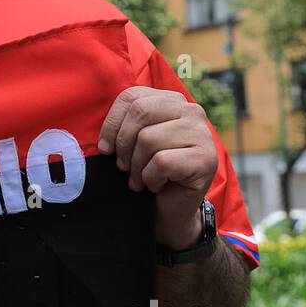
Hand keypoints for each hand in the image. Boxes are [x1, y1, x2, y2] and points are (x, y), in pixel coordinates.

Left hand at [98, 86, 217, 249]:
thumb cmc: (148, 172)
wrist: (171, 210)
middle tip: (123, 166)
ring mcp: (202, 134)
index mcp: (172, 100)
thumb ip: (125, 123)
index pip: (131, 97)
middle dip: (123, 143)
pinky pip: (162, 162)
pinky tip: (156, 186)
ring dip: (136, 166)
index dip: (111, 123)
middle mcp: (191, 111)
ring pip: (149, 139)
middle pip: (140, 112)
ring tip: (140, 179)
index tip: (105, 149)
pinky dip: (151, 179)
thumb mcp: (134, 141)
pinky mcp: (206, 158)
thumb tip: (100, 128)